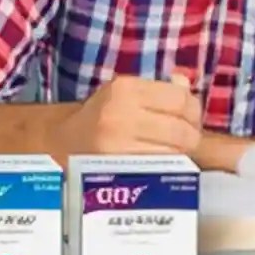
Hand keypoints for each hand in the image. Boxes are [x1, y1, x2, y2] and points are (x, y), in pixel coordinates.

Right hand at [47, 69, 201, 160]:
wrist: (61, 142)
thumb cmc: (102, 115)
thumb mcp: (126, 91)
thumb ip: (161, 88)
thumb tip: (186, 86)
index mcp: (126, 88)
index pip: (181, 99)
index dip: (193, 110)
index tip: (190, 118)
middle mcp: (120, 114)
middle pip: (181, 129)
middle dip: (191, 135)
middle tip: (187, 139)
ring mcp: (117, 144)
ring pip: (172, 152)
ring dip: (180, 154)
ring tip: (172, 151)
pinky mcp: (115, 168)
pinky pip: (156, 169)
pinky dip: (165, 167)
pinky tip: (160, 162)